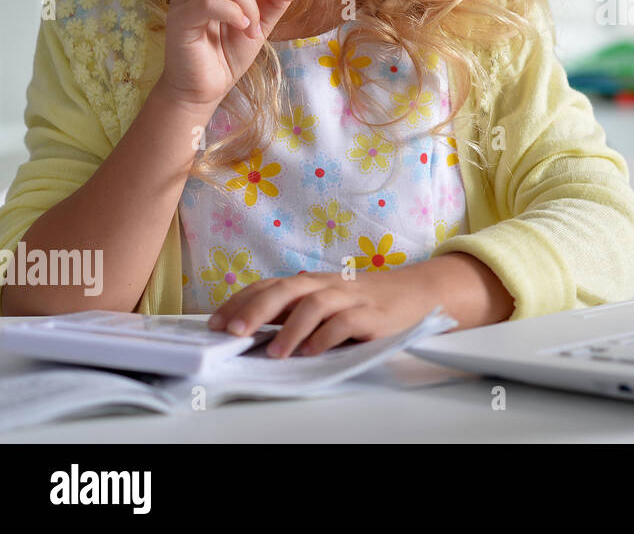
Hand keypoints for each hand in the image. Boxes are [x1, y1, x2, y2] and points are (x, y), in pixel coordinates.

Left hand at [207, 267, 439, 357]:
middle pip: (287, 289)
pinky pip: (346, 323)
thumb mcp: (325, 302)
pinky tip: (313, 351)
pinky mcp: (372, 315)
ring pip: (315, 304)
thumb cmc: (364, 302)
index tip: (215, 323)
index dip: (240, 302)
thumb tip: (249, 329)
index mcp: (311, 283)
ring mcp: (350, 299)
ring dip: (290, 329)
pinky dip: (326, 337)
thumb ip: (293, 311)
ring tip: (275, 353)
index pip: (269, 286)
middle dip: (256, 310)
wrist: (415, 293)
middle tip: (233, 333)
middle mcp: (327, 286)